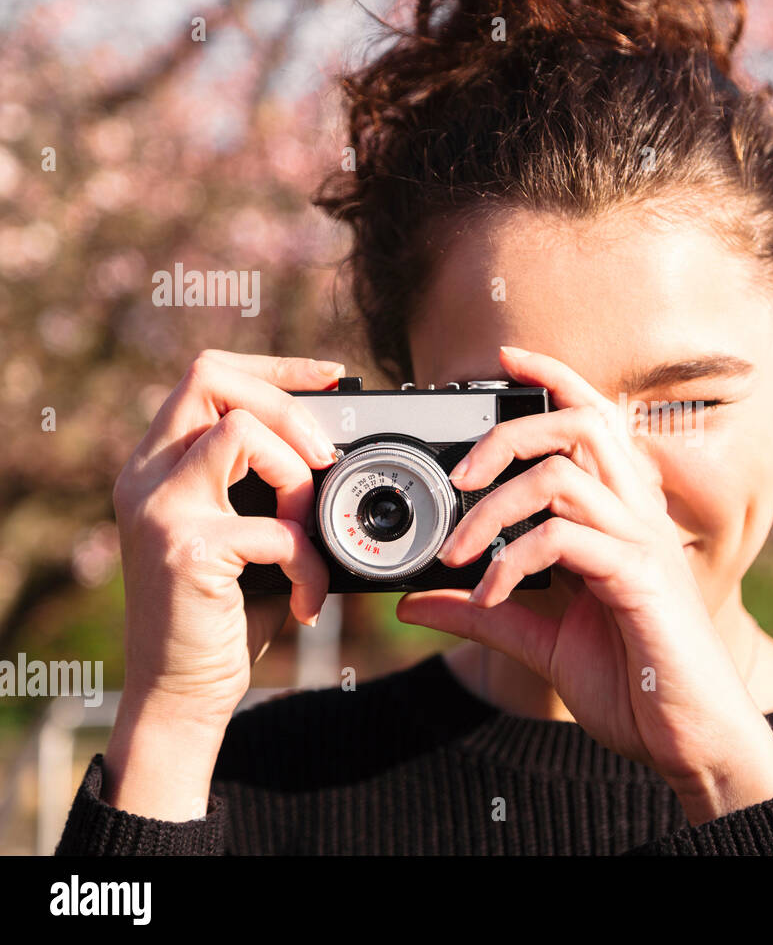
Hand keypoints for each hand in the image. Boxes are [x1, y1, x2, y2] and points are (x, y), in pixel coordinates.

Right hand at [105, 350, 338, 818]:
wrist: (182, 694)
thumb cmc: (224, 616)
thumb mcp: (245, 535)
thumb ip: (268, 487)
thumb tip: (339, 447)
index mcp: (158, 466)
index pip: (206, 375)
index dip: (275, 366)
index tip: (332, 377)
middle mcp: (146, 477)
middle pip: (211, 379)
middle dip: (288, 405)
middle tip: (326, 458)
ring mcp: (159, 509)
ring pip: (241, 431)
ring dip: (298, 477)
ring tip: (309, 532)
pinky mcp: (185, 549)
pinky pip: (276, 526)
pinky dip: (311, 562)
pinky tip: (308, 598)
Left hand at [397, 346, 772, 823]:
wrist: (691, 740)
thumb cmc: (635, 684)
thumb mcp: (541, 642)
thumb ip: (485, 612)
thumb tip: (416, 599)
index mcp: (623, 518)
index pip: (594, 422)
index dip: (554, 379)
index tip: (505, 361)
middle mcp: (638, 516)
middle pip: (580, 424)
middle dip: (509, 433)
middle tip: (458, 479)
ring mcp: (643, 543)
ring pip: (563, 475)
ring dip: (493, 507)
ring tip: (455, 552)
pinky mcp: (640, 578)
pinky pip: (564, 539)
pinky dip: (511, 562)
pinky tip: (489, 596)